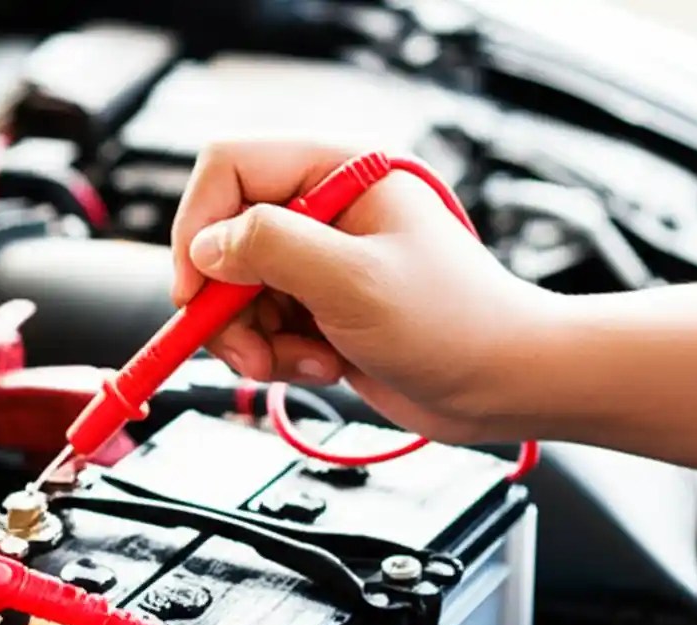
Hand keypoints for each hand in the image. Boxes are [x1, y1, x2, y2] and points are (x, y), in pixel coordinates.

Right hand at [171, 141, 557, 443]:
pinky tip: (321, 363)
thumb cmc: (456, 324)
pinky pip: (256, 322)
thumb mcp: (355, 281)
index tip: (196, 291)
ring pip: (231, 289)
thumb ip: (271, 249)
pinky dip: (273, 353)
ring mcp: (316, 256)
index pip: (230, 168)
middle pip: (221, 237)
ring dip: (252, 338)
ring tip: (301, 361)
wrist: (500, 384)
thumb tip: (206, 248)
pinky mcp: (314, 301)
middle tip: (249, 351)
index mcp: (340, 169)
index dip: (199, 226)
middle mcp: (322, 204)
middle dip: (226, 304)